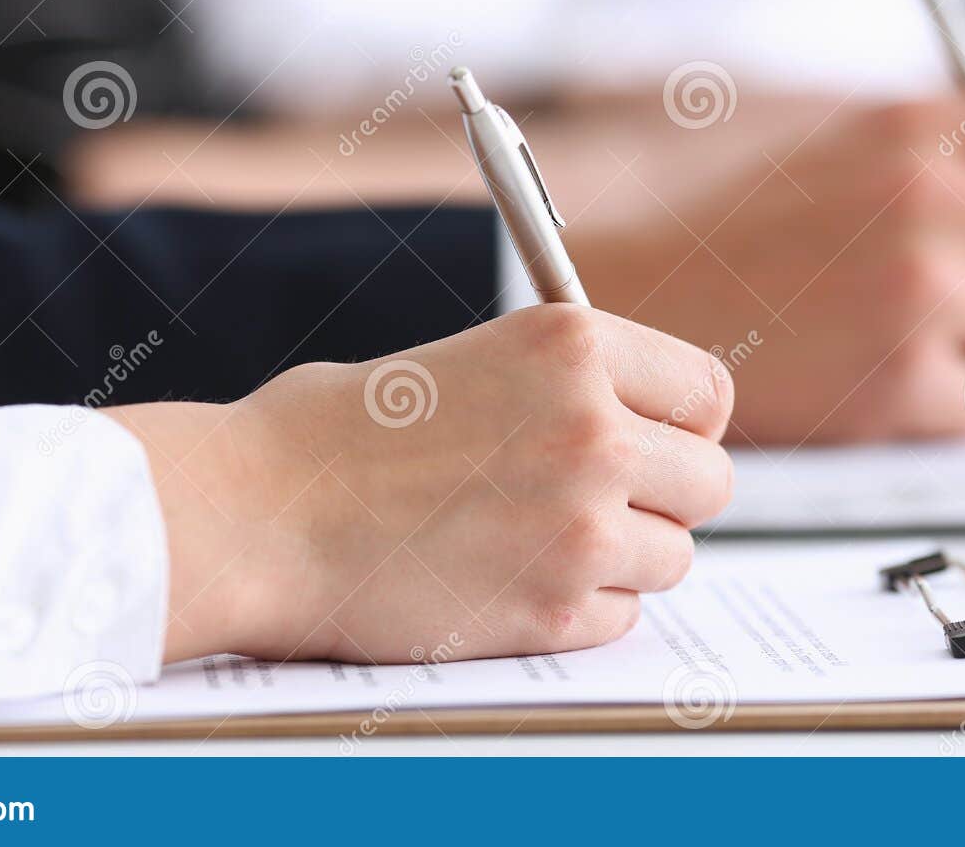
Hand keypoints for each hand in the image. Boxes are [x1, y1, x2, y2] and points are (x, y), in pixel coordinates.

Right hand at [104, 305, 733, 664]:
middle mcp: (596, 432)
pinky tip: (510, 582)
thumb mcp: (471, 359)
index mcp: (573, 346)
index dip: (684, 422)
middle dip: (665, 496)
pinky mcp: (551, 611)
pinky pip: (620, 616)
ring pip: (673, 556)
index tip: (658, 440)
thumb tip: (636, 419)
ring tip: (540, 542)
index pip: (707, 393)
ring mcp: (580, 527)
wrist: (254, 514)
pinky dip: (580, 608)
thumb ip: (566, 386)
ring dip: (623, 555)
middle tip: (604, 502)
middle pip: (710, 482)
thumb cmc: (336, 432)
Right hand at [570, 91, 964, 443]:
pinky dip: (956, 406)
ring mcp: (917, 289)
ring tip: (931, 346)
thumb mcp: (855, 151)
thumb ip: (963, 157)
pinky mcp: (896, 378)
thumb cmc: (750, 236)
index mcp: (925, 128)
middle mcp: (931, 196)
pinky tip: (886, 380)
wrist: (650, 304)